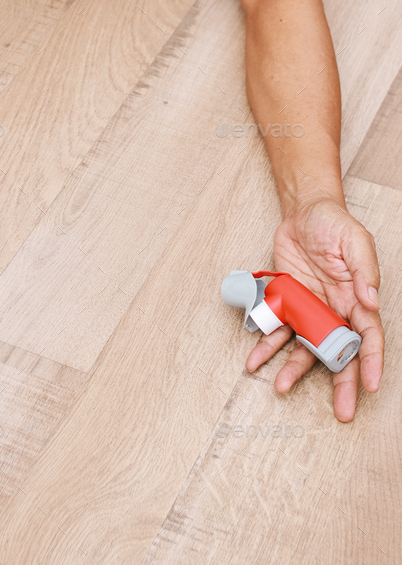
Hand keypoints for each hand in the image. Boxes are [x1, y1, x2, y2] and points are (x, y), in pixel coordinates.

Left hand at [246, 196, 383, 421]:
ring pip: (304, 348)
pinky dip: (266, 345)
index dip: (371, 361)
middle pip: (340, 354)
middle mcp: (335, 311)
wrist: (303, 213)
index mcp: (357, 299)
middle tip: (342, 412)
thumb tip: (371, 299)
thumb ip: (364, 271)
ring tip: (281, 387)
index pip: (369, 336)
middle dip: (342, 384)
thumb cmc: (334, 224)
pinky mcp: (286, 304)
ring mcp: (309, 310)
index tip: (370, 385)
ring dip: (294, 369)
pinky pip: (276, 329)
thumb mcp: (356, 241)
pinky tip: (255, 359)